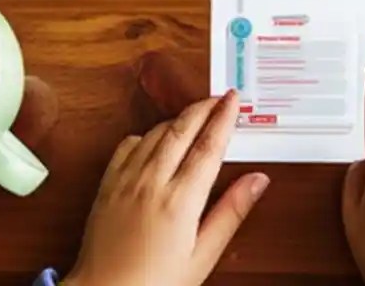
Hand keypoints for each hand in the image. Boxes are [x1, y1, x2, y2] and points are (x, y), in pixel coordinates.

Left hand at [63, 91, 267, 285]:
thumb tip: (257, 181)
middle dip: (203, 108)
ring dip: (177, 119)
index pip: (209, 146)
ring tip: (194, 116)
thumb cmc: (154, 283)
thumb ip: (231, 212)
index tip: (234, 100)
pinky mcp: (107, 185)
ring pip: (155, 133)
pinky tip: (154, 140)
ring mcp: (126, 181)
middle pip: (182, 129)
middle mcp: (151, 183)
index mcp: (180, 201)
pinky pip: (126, 145)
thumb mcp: (203, 255)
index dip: (224, 118)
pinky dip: (145, 134)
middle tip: (218, 98)